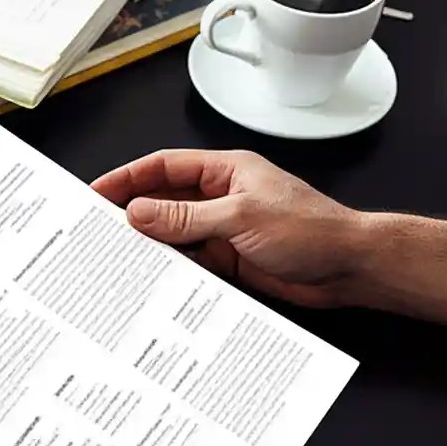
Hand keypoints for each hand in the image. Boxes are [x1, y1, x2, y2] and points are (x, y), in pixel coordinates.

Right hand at [92, 149, 368, 307]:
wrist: (349, 269)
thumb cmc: (313, 230)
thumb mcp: (241, 217)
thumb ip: (186, 216)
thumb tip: (140, 212)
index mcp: (225, 171)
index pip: (164, 167)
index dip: (128, 178)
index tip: (98, 192)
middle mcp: (220, 197)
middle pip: (163, 201)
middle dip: (132, 214)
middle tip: (99, 229)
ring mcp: (223, 230)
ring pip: (173, 234)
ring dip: (150, 245)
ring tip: (119, 257)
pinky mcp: (229, 260)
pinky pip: (189, 262)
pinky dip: (171, 270)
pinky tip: (153, 278)